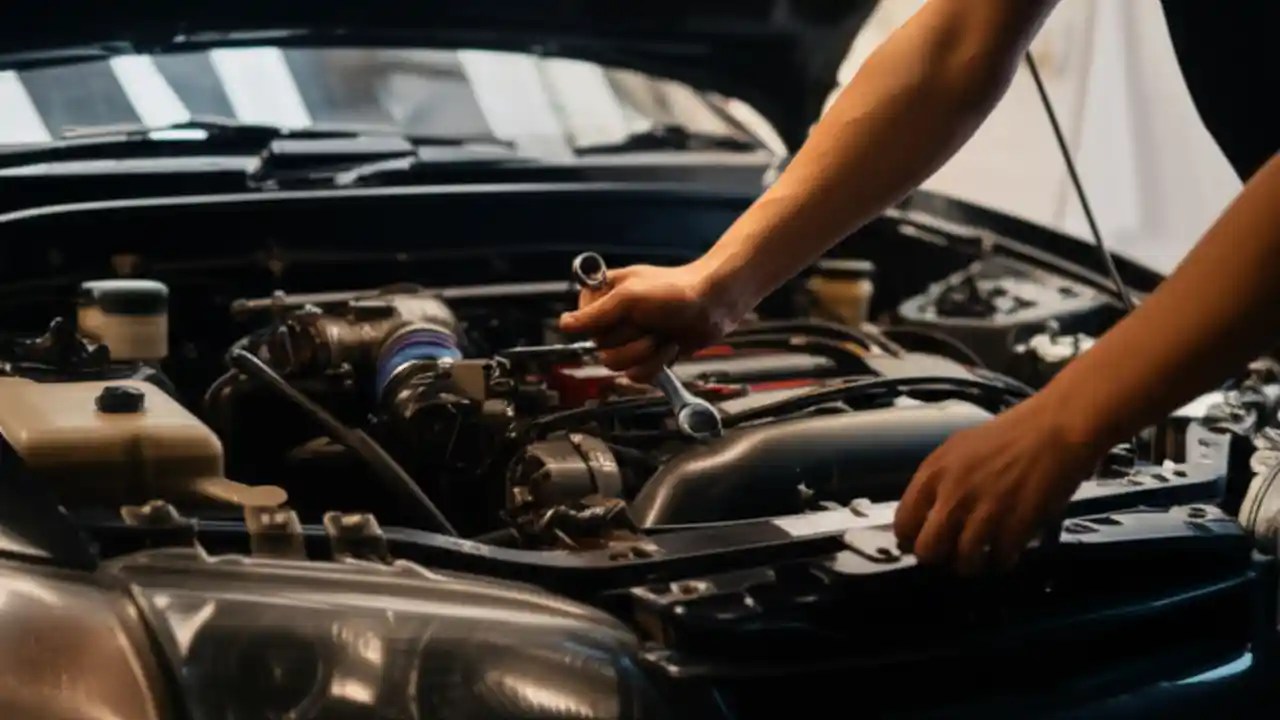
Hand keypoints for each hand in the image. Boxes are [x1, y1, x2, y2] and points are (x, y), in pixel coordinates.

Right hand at [558, 262, 744, 380]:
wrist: (713, 306)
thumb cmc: (675, 291)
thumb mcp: (630, 297)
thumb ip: (595, 313)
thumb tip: (564, 324)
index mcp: (602, 298)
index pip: (580, 324)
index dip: (601, 324)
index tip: (621, 312)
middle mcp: (613, 320)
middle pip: (600, 348)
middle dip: (630, 338)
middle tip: (650, 321)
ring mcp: (630, 340)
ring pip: (616, 365)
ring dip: (645, 352)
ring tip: (662, 336)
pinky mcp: (647, 358)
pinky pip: (636, 375)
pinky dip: (656, 363)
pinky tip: (670, 347)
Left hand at [893, 395, 1105, 574]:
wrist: (1054, 429)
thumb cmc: (1006, 437)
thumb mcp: (957, 450)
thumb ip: (938, 481)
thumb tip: (925, 516)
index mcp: (933, 473)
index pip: (903, 522)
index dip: (911, 539)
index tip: (923, 542)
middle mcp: (953, 495)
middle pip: (928, 550)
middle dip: (939, 558)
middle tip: (952, 553)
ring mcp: (985, 512)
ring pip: (964, 562)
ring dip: (972, 565)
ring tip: (981, 556)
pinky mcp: (1016, 525)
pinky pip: (999, 560)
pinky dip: (1001, 562)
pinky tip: (1006, 552)